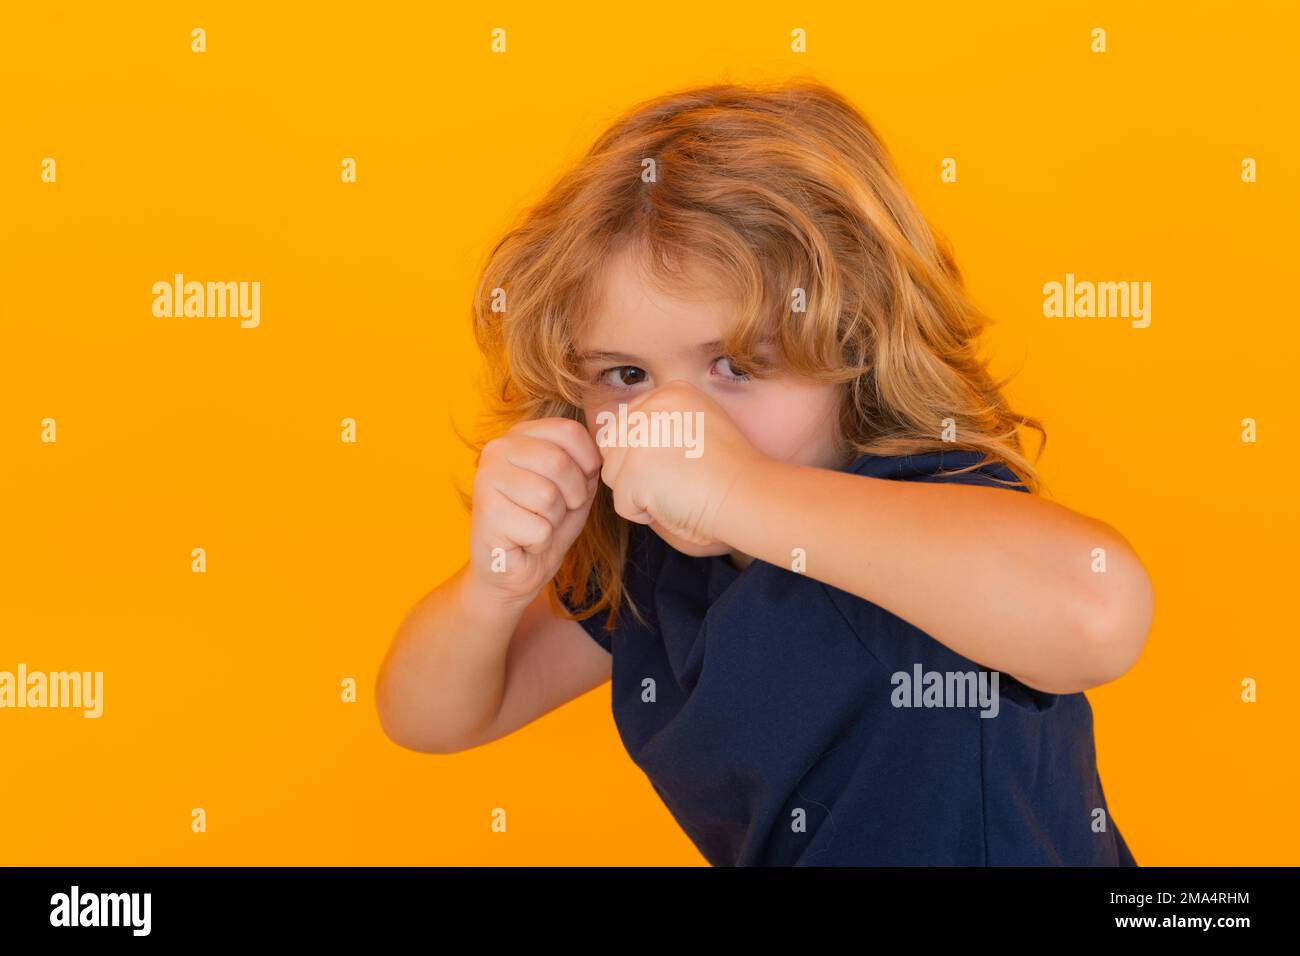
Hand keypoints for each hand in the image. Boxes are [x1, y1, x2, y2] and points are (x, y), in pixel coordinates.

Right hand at [468, 418, 602, 606]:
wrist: (510, 570)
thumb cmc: (543, 526)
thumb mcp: (574, 492)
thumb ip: (586, 468)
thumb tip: (603, 452)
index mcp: (521, 435)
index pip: (569, 431)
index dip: (588, 463)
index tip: (579, 486)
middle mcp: (498, 449)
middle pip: (558, 462)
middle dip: (573, 496)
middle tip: (556, 512)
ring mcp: (487, 478)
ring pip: (547, 496)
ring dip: (553, 521)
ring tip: (536, 525)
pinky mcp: (486, 512)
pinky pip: (538, 528)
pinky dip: (540, 542)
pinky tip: (523, 541)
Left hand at [597, 380, 763, 547]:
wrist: (750, 494)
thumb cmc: (730, 472)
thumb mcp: (697, 427)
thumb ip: (662, 425)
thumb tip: (618, 441)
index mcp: (670, 392)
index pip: (628, 426)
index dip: (649, 455)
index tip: (683, 463)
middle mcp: (651, 406)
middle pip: (615, 447)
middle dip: (636, 471)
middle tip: (678, 479)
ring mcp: (640, 437)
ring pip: (613, 474)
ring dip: (639, 492)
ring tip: (678, 490)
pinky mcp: (635, 470)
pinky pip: (621, 503)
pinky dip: (644, 513)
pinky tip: (675, 503)